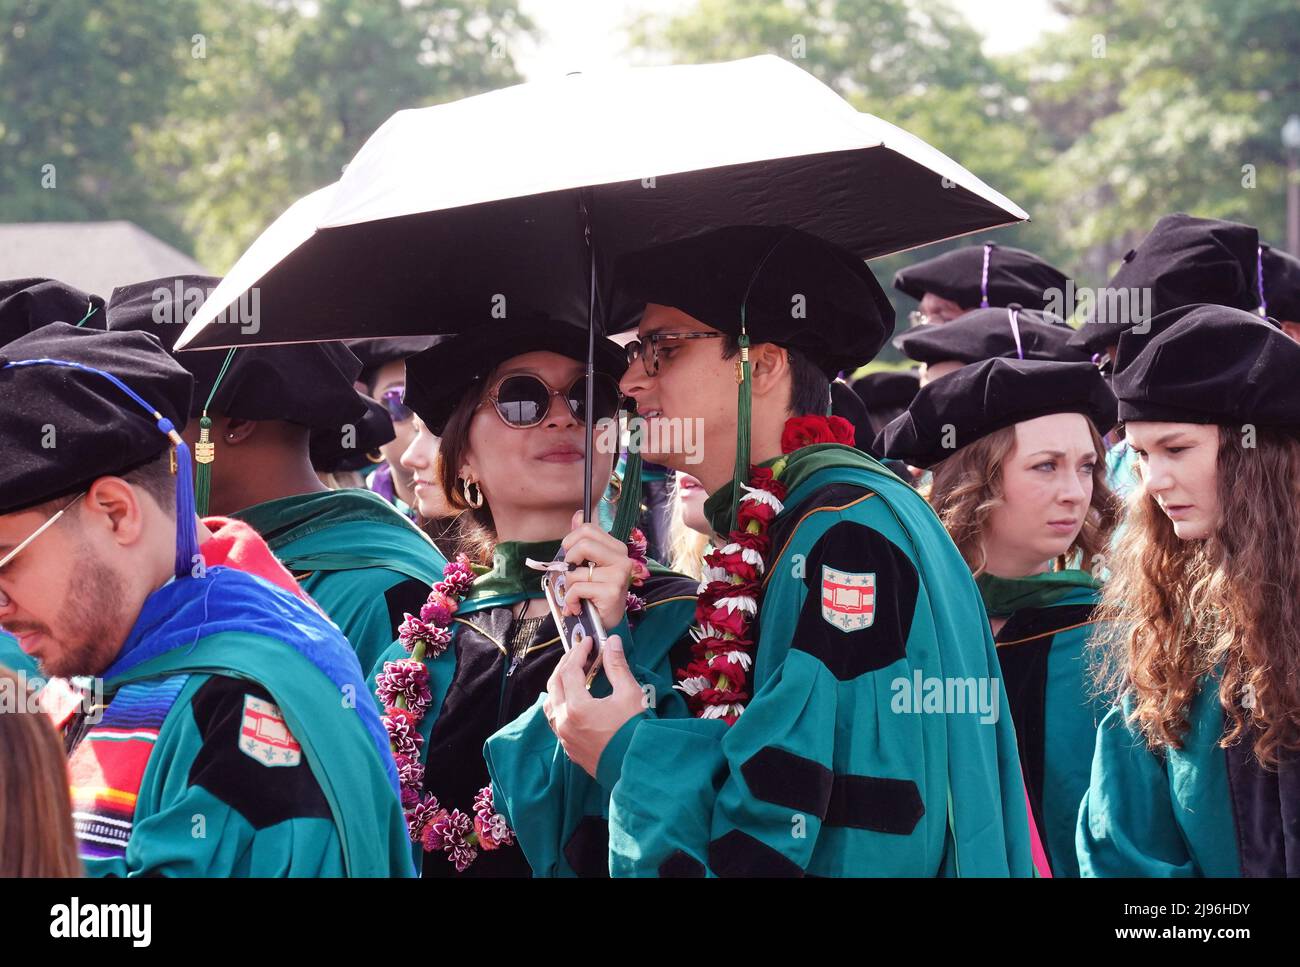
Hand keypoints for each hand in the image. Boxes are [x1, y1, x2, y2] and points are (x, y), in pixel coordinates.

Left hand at [543, 634, 645, 777]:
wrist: (638, 769)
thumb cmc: (636, 732)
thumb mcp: (630, 695)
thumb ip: (617, 666)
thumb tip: (611, 642)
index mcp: (576, 707)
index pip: (569, 671)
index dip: (578, 652)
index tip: (589, 641)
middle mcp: (564, 722)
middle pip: (555, 685)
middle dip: (566, 665)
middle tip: (580, 652)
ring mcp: (565, 737)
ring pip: (551, 704)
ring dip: (559, 684)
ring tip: (574, 673)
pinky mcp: (570, 748)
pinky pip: (556, 720)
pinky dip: (561, 703)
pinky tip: (574, 699)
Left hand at [559, 510, 635, 629]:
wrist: (605, 621)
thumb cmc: (596, 592)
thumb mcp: (588, 564)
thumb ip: (582, 540)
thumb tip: (578, 514)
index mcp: (616, 548)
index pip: (588, 529)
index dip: (571, 540)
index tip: (570, 556)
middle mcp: (622, 559)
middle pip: (583, 544)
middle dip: (568, 561)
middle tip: (571, 574)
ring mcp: (618, 575)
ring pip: (575, 571)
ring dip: (568, 587)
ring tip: (576, 596)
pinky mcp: (611, 592)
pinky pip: (577, 588)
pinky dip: (570, 600)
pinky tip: (577, 607)